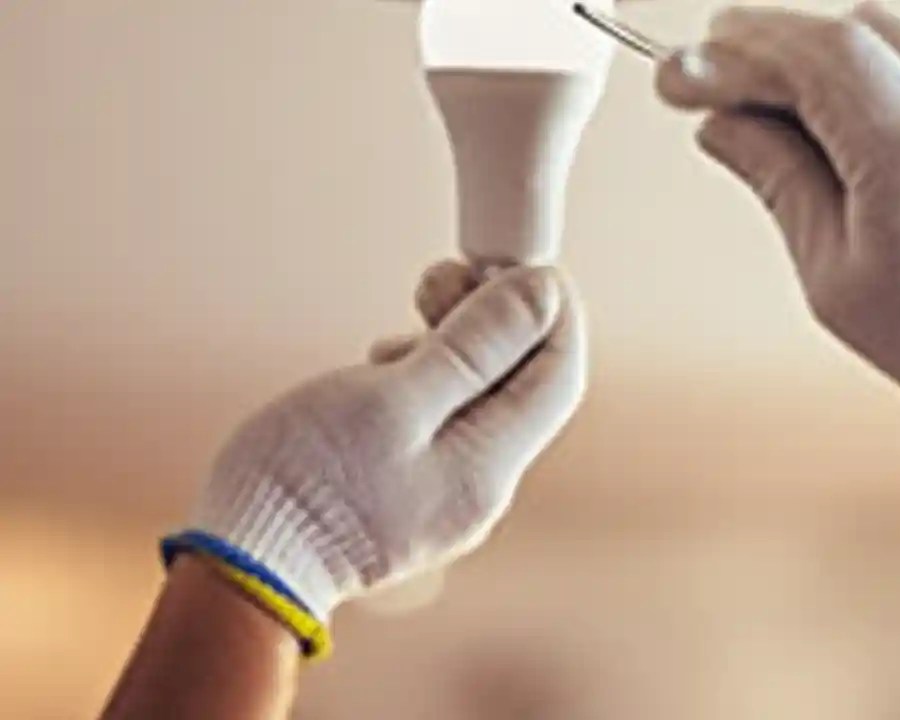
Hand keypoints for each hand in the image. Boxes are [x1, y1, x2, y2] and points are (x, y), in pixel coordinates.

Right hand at [185, 262, 585, 620]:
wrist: (245, 567)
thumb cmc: (306, 483)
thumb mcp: (393, 397)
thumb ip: (476, 346)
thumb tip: (544, 294)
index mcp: (490, 465)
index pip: (558, 374)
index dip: (550, 309)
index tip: (519, 260)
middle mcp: (482, 486)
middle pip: (521, 384)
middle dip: (496, 318)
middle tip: (448, 274)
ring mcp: (446, 494)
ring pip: (478, 399)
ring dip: (455, 343)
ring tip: (410, 314)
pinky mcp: (409, 492)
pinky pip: (442, 422)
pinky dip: (425, 379)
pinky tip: (386, 362)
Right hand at [656, 3, 899, 460]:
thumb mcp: (833, 272)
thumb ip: (778, 177)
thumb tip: (722, 125)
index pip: (810, 57)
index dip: (733, 55)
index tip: (678, 73)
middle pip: (847, 28)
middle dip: (766, 40)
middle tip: (707, 70)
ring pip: (890, 35)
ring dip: (818, 51)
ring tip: (765, 97)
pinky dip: (869, 69)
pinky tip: (833, 112)